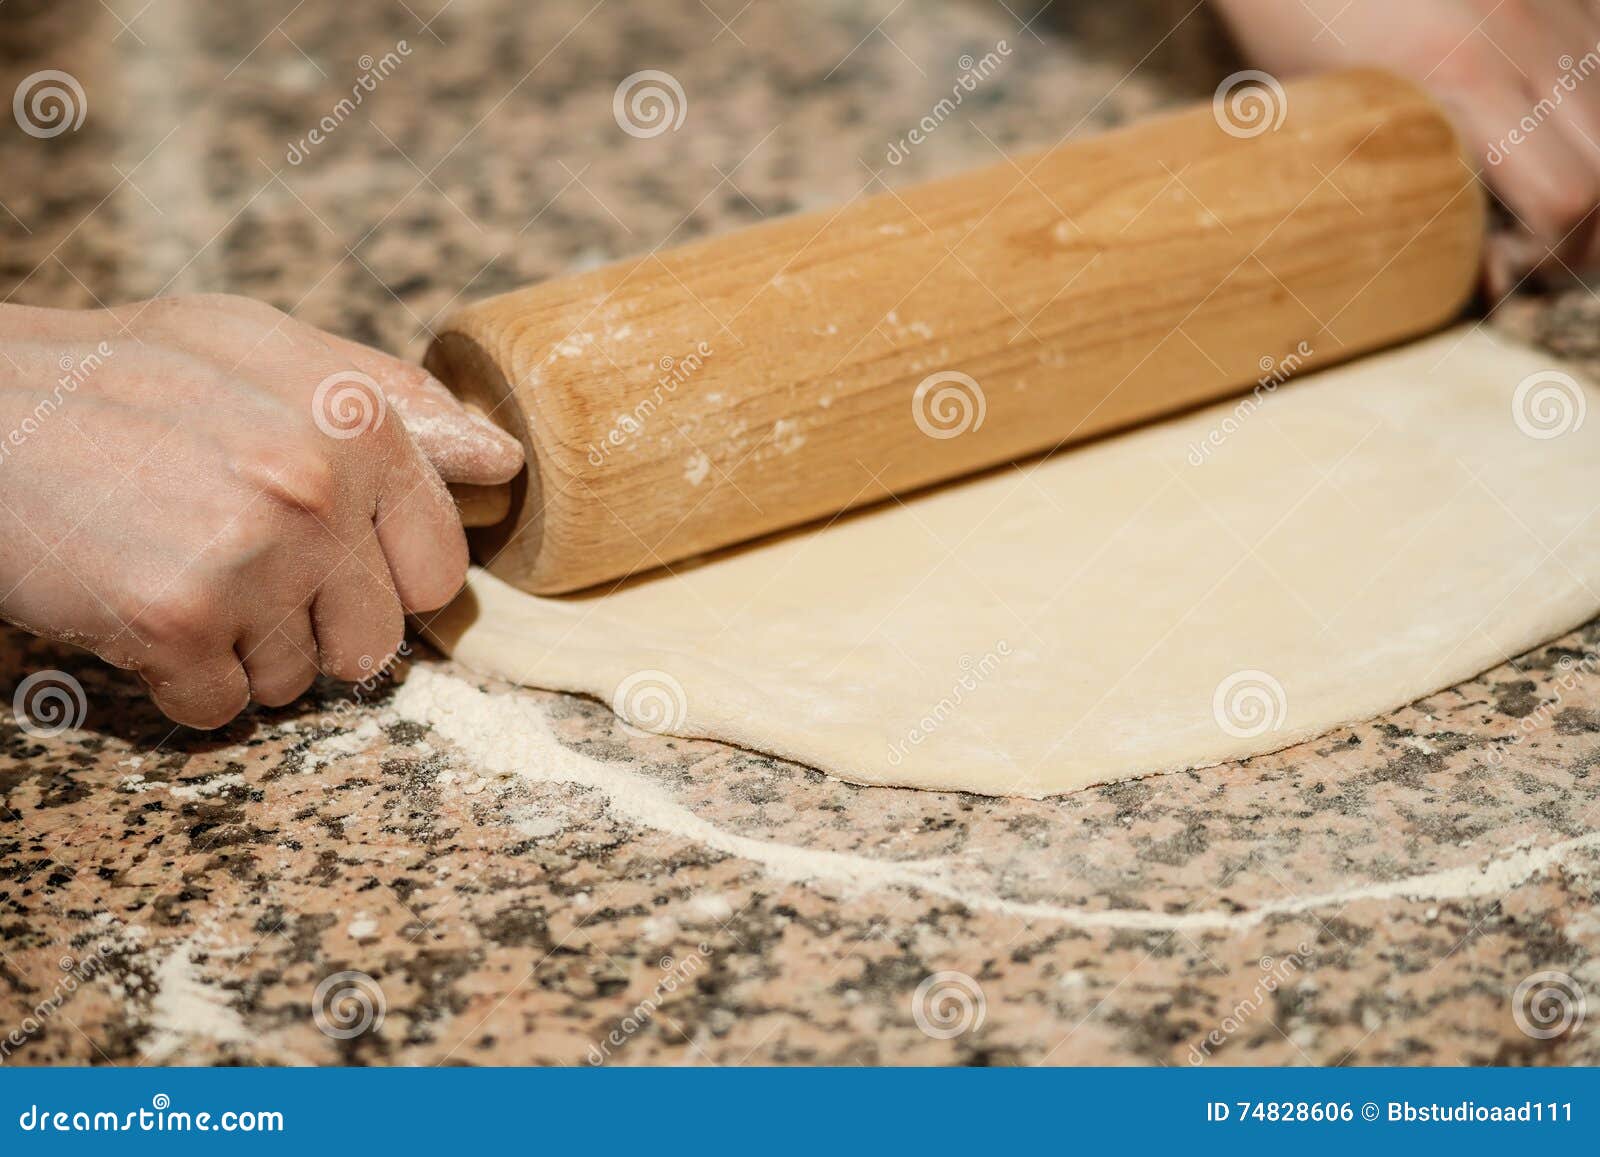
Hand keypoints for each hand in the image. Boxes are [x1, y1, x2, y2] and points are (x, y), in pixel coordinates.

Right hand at [0, 294, 522, 727]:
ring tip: (181, 574)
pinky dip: (180, 680)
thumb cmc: (119, 379)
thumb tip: (500, 460)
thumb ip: (393, 402)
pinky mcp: (176, 621)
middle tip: (239, 569)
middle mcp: (318, 489)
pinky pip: (221, 706)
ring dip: (243, 651)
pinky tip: (141, 610)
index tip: (328, 560)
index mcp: (357, 423)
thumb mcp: (261, 348)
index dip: (382, 578)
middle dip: (315, 622)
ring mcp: (251, 557)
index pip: (440, 568)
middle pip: (377, 638)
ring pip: (300, 678)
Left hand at [1213, 0, 1599, 294]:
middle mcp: (1526, 36)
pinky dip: (1584, 126)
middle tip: (1511, 252)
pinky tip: (1529, 140)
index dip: (1539, 257)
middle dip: (1574, 235)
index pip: (1564, 199)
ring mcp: (1556, 6)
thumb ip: (1395, 181)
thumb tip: (1454, 267)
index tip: (1487, 273)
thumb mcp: (1326, 114)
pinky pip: (1599, 77)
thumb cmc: (1293, 13)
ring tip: (1524, 203)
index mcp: (1460, 74)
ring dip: (1586, 180)